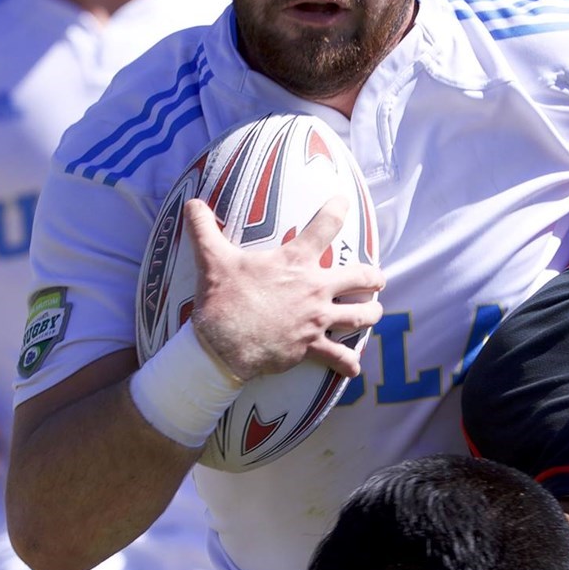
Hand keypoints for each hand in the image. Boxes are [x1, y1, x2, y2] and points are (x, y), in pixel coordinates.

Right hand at [184, 197, 383, 381]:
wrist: (224, 344)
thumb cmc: (222, 299)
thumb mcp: (212, 258)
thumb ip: (203, 228)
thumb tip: (190, 203)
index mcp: (295, 262)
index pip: (325, 226)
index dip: (337, 209)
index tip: (344, 201)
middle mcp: (315, 288)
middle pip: (360, 277)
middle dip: (373, 277)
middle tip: (378, 278)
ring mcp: (317, 319)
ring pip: (360, 316)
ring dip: (371, 313)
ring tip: (375, 312)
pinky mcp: (312, 346)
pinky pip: (340, 357)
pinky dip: (349, 364)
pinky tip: (353, 368)